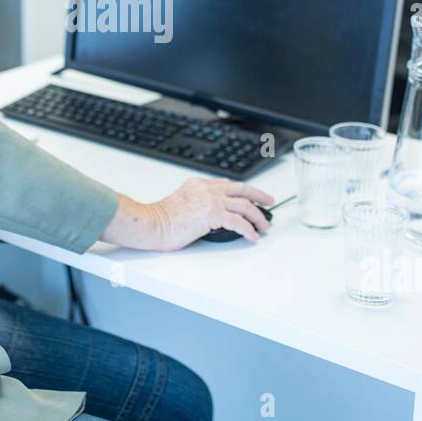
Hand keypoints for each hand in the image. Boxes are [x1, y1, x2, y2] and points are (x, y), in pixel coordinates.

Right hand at [102, 178, 274, 250]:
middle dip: (260, 196)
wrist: (151, 224)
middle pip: (242, 189)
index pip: (228, 184)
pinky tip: (253, 236)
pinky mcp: (212, 215)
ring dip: (258, 216)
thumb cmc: (160, 219)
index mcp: (199, 184)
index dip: (243, 191)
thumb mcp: (181, 202)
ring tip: (264, 226)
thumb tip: (212, 216)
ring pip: (245, 205)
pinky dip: (249, 230)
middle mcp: (207, 189)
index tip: (252, 196)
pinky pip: (239, 222)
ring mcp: (211, 200)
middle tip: (270, 202)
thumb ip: (198, 202)